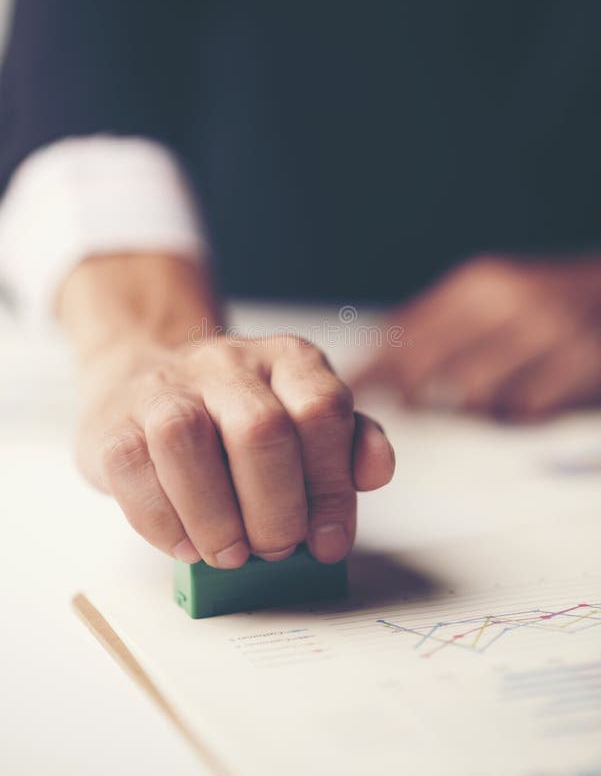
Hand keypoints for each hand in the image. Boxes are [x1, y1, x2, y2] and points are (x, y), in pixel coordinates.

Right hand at [77, 333, 394, 567]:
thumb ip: (348, 440)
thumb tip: (376, 470)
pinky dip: (163, 521)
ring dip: (216, 517)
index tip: (327, 539)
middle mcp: (227, 362)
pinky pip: (132, 468)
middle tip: (276, 548)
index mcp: (286, 360)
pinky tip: (187, 542)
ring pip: (187, 440)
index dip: (331, 484)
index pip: (322, 411)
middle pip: (260, 430)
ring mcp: (165, 386)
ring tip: (231, 552)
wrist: (145, 378)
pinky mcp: (114, 421)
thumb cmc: (234, 413)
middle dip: (276, 509)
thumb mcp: (301, 414)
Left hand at [351, 255, 600, 420]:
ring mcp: (545, 334)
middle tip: (409, 412)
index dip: (373, 368)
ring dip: (470, 408)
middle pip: (426, 367)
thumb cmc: (552, 300)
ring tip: (488, 397)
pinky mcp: (580, 366)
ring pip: (471, 395)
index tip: (349, 391)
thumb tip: (382, 359)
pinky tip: (528, 399)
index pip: (405, 332)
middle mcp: (506, 303)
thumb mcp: (496, 292)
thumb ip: (444, 322)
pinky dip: (516, 414)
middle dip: (410, 397)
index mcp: (478, 284)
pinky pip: (523, 411)